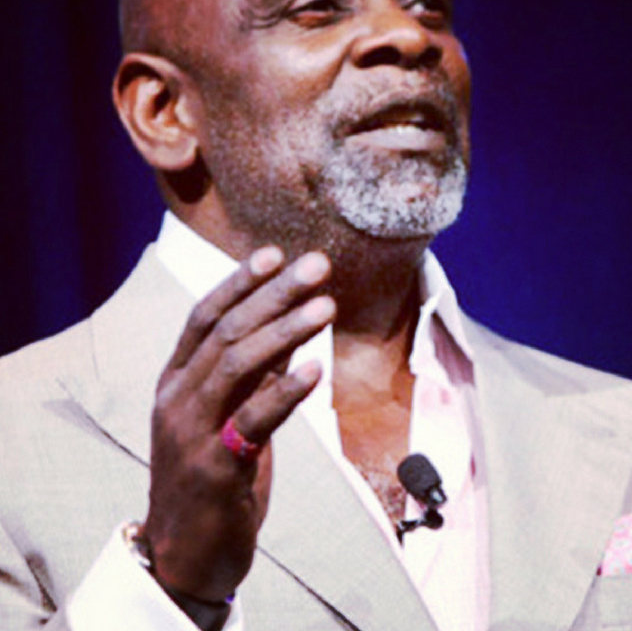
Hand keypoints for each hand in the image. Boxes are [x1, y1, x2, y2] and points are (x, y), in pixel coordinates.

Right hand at [142, 246, 334, 602]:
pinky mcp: (214, 468)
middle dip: (274, 293)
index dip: (239, 281)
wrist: (185, 550)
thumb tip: (291, 320)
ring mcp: (191, 431)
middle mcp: (178, 397)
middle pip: (227, 330)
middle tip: (317, 265)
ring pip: (236, 364)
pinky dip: (284, 391)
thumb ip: (253, 370)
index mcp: (176, 379)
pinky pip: (252, 420)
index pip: (204, 316)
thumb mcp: (227, 412)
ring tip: (326, 306)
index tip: (275, 253)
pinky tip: (315, 371)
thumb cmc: (212, 472)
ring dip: (285, 330)